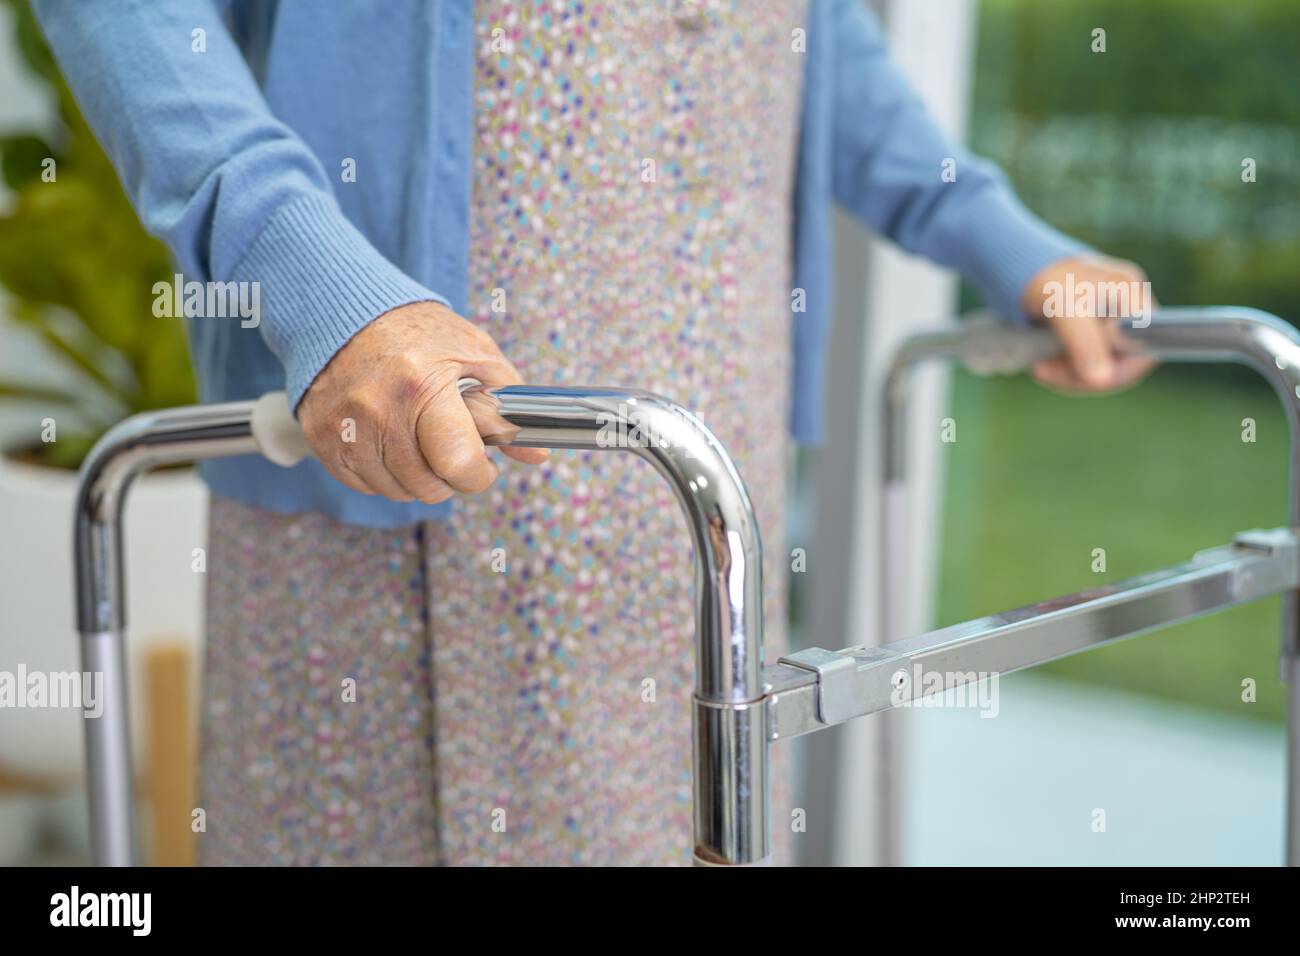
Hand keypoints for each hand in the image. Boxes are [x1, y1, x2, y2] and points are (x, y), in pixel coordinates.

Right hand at [297, 301, 547, 502]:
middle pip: (428, 486)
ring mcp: (345, 428)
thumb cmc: (417, 334)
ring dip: (417, 477)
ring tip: (421, 440)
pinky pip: (364, 484)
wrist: (343, 314)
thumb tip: (536, 453)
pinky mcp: (321, 439)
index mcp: (422, 386)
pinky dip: (384, 474)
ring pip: (397, 491)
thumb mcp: (474, 355)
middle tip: (452, 449)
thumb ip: (507, 407)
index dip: (478, 475)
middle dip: (450, 476)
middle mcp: (378, 410)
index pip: (458, 463)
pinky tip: (391, 442)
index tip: (483, 465)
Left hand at [1020, 254, 1157, 392]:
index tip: (1085, 378)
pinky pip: (1089, 362)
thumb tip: (1102, 380)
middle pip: (1125, 361)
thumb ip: (1084, 341)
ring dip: (1071, 376)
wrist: (1019, 267)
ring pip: (1105, 366)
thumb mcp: (1063, 308)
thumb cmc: (1046, 281)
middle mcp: (1128, 308)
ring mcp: (1112, 321)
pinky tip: (1043, 365)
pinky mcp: (1093, 332)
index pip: (1147, 345)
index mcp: (1131, 294)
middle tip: (1045, 372)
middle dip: (1086, 376)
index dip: (1122, 371)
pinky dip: (1067, 370)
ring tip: (1040, 368)